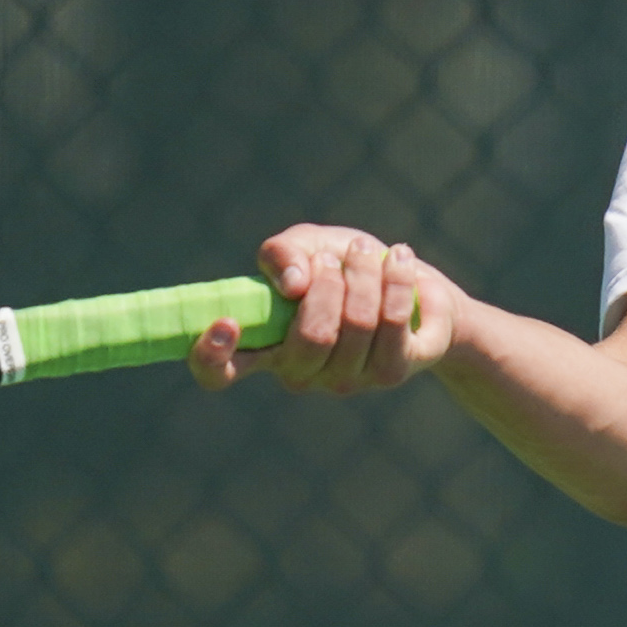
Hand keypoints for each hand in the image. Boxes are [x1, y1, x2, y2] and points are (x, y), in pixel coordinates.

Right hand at [188, 223, 456, 394]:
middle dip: (328, 282)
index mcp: (265, 346)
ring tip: (368, 252)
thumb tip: (293, 283)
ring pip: (356, 324)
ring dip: (363, 273)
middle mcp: (301, 374)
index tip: (226, 322)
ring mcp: (346, 380)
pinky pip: (393, 321)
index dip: (212, 357)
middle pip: (312, 338)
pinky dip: (396, 279)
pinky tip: (399, 259)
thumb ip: (284, 253)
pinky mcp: (391, 373)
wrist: (414, 286)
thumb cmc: (344, 268)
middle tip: (335, 256)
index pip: (220, 372)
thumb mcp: (307, 246)